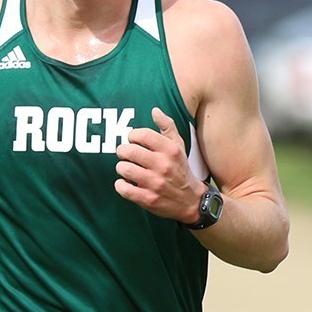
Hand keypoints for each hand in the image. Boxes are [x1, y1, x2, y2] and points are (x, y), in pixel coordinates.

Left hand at [115, 108, 200, 222]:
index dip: (132, 136)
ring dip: (121, 168)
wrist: (190, 201)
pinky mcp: (148, 199)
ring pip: (124, 169)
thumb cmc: (181, 169)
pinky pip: (124, 189)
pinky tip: (125, 183)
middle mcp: (163, 165)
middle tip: (125, 154)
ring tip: (126, 169)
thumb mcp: (179, 146)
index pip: (141, 135)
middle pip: (129, 151)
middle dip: (122, 151)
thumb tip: (155, 110)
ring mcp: (155, 183)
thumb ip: (167, 126)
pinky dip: (120, 185)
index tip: (133, 141)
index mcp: (170, 150)